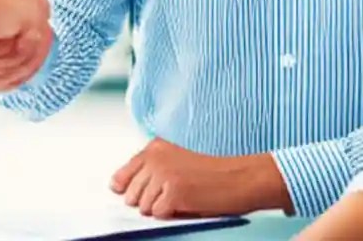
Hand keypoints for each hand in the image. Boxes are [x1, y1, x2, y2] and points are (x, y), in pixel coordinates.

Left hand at [110, 139, 293, 218]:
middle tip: (168, 197)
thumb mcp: (176, 162)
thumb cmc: (213, 173)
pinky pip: (158, 214)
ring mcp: (164, 174)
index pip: (122, 175)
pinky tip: (187, 203)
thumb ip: (150, 171)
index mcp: (155, 148)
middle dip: (146, 201)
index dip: (125, 188)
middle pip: (130, 194)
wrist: (241, 177)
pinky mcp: (174, 192)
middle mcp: (156, 158)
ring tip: (181, 198)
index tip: (125, 193)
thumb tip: (121, 191)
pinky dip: (171, 215)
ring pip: (143, 207)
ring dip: (160, 208)